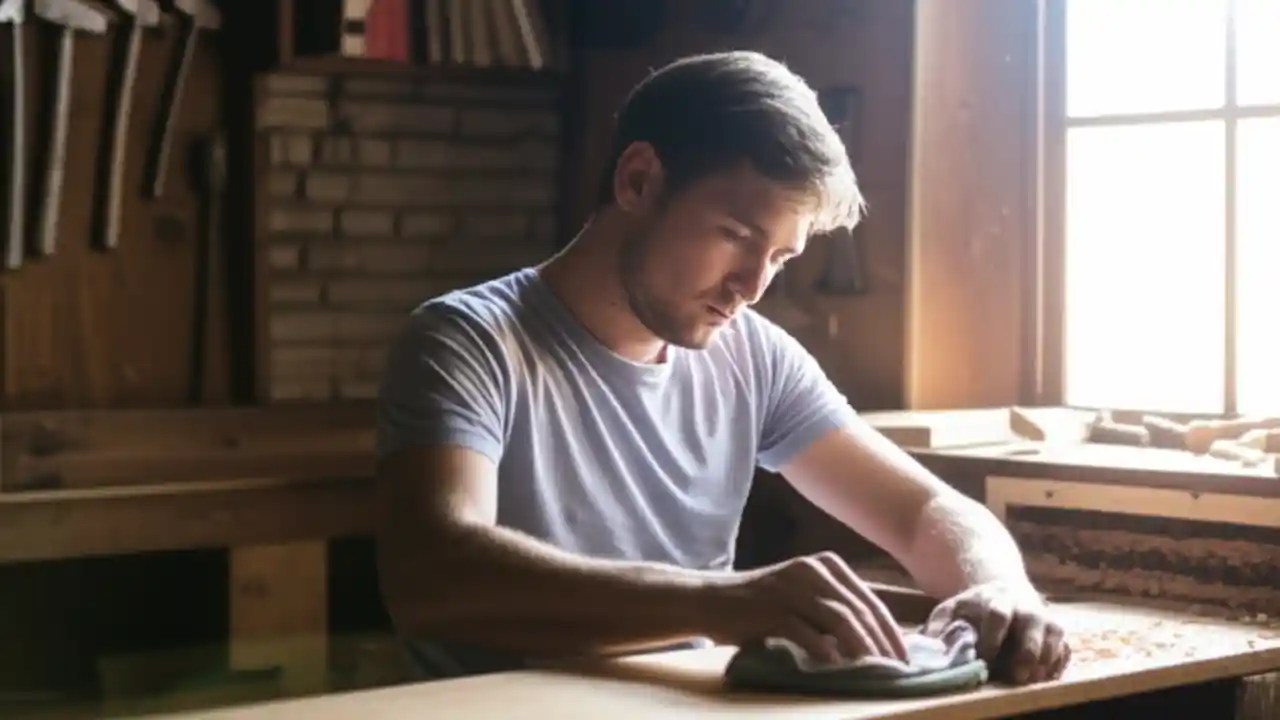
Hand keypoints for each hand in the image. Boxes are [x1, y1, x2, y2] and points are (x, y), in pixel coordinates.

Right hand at [701, 551, 908, 663]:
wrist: (711, 600)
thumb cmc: (762, 604)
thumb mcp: (803, 595)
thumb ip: (833, 609)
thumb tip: (874, 642)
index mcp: (826, 565)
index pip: (869, 600)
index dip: (891, 631)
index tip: (906, 658)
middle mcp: (811, 570)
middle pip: (858, 610)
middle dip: (882, 643)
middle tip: (897, 671)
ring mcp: (791, 587)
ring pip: (839, 620)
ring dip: (861, 649)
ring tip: (875, 672)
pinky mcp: (772, 608)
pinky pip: (806, 632)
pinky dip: (824, 651)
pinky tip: (836, 668)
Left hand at [924, 580, 1069, 683]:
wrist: (1006, 591)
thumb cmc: (975, 607)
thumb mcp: (952, 609)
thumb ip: (937, 626)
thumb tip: (926, 647)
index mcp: (997, 599)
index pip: (998, 615)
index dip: (992, 638)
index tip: (984, 659)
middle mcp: (1027, 607)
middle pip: (1033, 627)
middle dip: (1026, 653)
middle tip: (1016, 677)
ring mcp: (1048, 621)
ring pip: (1055, 641)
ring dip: (1043, 664)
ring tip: (1028, 681)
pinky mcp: (1060, 635)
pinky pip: (1065, 653)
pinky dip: (1055, 668)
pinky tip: (1040, 678)